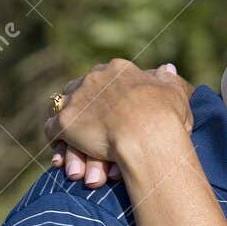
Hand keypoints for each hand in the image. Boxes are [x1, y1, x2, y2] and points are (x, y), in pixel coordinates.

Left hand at [46, 60, 192, 187]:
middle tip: (97, 137)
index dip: (107, 98)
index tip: (112, 115)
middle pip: (83, 91)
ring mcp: (77, 98)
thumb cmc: (167, 117)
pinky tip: (64, 157)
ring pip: (66, 110)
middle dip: (88, 113)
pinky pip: (52, 129)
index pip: (105, 79)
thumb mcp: (174, 93)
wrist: (148, 136)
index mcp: (119, 70)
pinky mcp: (66, 121)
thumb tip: (167, 68)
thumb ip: (167, 80)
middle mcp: (94, 78)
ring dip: (72, 131)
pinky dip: (58, 143)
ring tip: (80, 154)